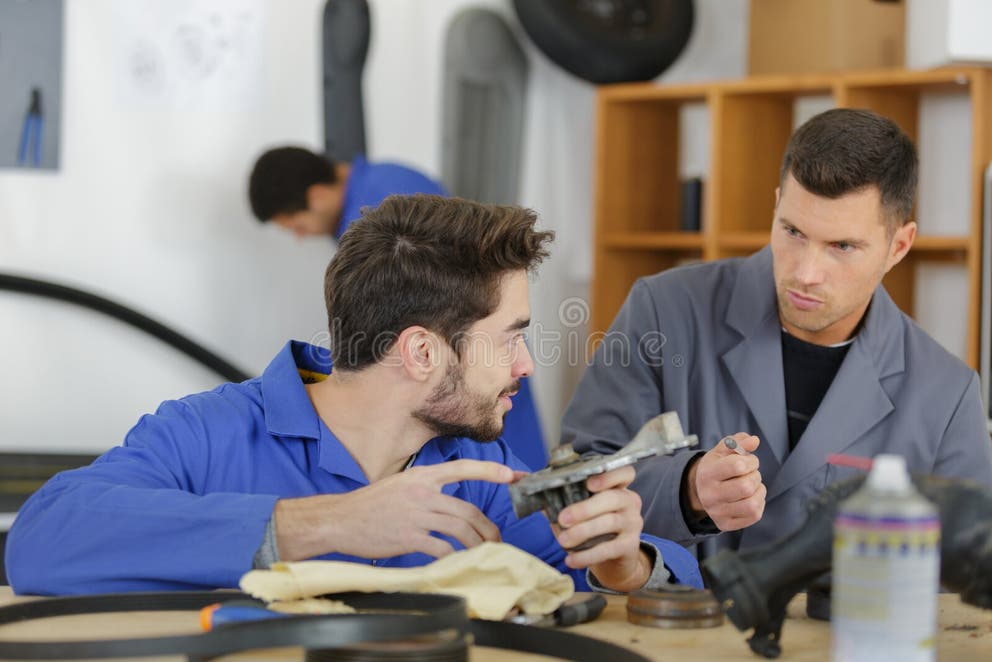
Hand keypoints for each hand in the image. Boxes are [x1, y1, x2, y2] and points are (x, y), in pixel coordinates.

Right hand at [273, 459, 514, 560]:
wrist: (340, 519)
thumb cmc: (371, 504)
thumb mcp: (401, 484)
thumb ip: (427, 489)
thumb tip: (452, 504)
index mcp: (421, 475)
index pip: (462, 467)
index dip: (489, 470)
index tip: (511, 475)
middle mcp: (421, 492)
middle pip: (467, 509)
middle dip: (487, 527)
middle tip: (496, 539)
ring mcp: (415, 515)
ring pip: (460, 529)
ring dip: (477, 544)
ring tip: (483, 553)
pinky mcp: (408, 538)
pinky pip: (441, 548)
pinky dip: (454, 557)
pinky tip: (458, 562)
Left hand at [553, 465, 651, 592]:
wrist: (613, 558)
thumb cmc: (591, 525)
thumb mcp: (576, 505)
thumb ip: (552, 493)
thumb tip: (518, 478)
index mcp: (617, 486)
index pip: (624, 472)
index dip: (608, 476)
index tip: (588, 483)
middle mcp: (629, 501)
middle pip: (612, 498)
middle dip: (585, 508)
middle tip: (563, 519)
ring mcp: (632, 523)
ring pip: (610, 522)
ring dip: (583, 532)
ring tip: (563, 541)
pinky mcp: (630, 545)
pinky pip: (609, 548)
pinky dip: (588, 555)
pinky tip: (571, 559)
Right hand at [686, 432, 764, 530]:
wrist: (701, 490)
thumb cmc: (717, 467)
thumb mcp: (723, 451)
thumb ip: (738, 442)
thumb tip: (754, 440)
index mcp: (707, 473)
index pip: (737, 466)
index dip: (751, 461)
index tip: (749, 461)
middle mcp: (709, 495)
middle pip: (746, 487)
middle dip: (756, 476)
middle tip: (751, 474)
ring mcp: (717, 512)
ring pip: (752, 504)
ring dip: (759, 491)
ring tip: (753, 486)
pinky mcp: (725, 524)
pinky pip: (754, 516)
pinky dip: (759, 503)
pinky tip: (751, 497)